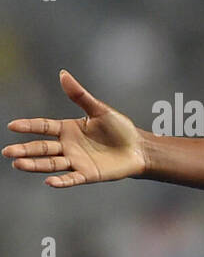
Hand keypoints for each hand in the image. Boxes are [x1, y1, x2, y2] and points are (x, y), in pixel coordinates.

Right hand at [4, 70, 146, 186]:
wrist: (138, 148)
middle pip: (42, 148)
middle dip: (24, 150)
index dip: (28, 126)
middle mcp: (68, 146)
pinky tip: (50, 182)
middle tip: (8, 152)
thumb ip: (80, 95)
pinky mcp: (87, 174)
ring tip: (18, 164)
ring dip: (35, 165)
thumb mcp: (99, 110)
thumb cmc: (120, 129)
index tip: (12, 126)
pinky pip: (72, 178)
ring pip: (51, 163)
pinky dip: (61, 181)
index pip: (43, 127)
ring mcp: (76, 161)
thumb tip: (62, 74)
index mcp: (68, 129)